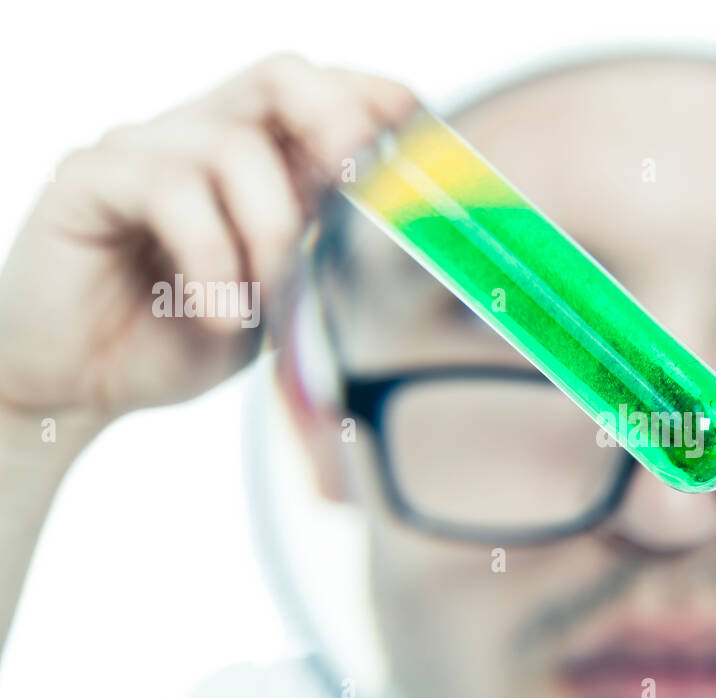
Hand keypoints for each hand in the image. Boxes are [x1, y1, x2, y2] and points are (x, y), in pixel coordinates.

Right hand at [0, 53, 416, 443]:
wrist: (78, 386)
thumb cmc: (177, 340)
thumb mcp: (272, 301)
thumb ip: (316, 255)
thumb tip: (391, 237)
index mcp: (254, 163)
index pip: (319, 96)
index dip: (372, 99)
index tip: (421, 122)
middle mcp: (199, 138)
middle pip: (281, 78)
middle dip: (336, 122)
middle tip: (356, 182)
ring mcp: (142, 150)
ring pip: (232, 145)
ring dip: (269, 231)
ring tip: (262, 303)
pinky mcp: (88, 178)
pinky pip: (167, 186)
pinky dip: (210, 254)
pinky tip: (216, 313)